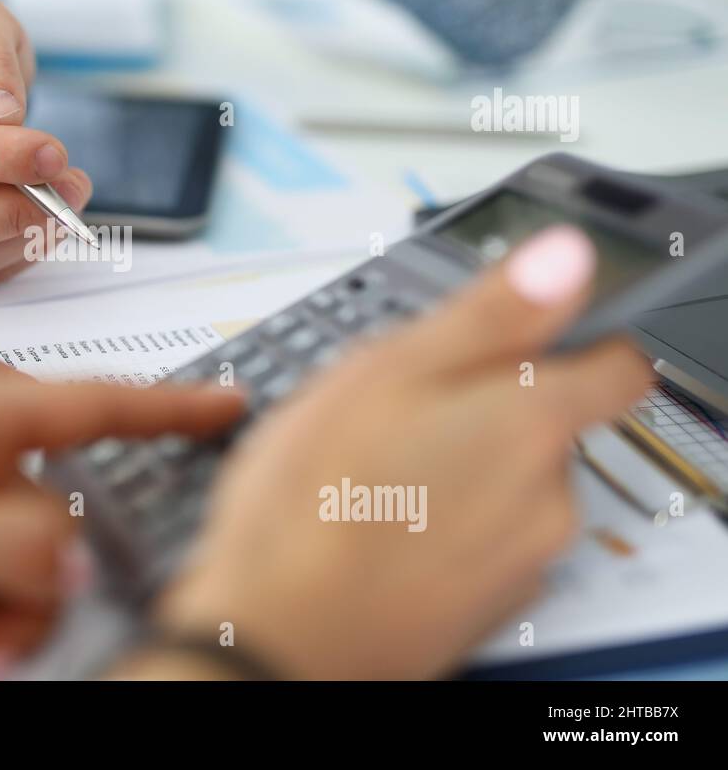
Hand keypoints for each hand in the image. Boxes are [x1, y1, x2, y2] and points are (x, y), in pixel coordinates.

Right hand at [151, 226, 651, 679]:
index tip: (515, 339)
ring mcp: (520, 559)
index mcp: (532, 422)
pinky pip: (478, 540)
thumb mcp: (386, 370)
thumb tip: (564, 256)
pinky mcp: (484, 605)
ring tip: (367, 469)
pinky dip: (440, 522)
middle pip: (543, 424)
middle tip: (391, 408)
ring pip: (503, 482)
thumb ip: (488, 314)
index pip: (618, 364)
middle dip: (478, 406)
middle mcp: (548, 496)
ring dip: (452, 464)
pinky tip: (372, 521)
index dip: (574, 339)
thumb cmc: (314, 504)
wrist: (277, 640)